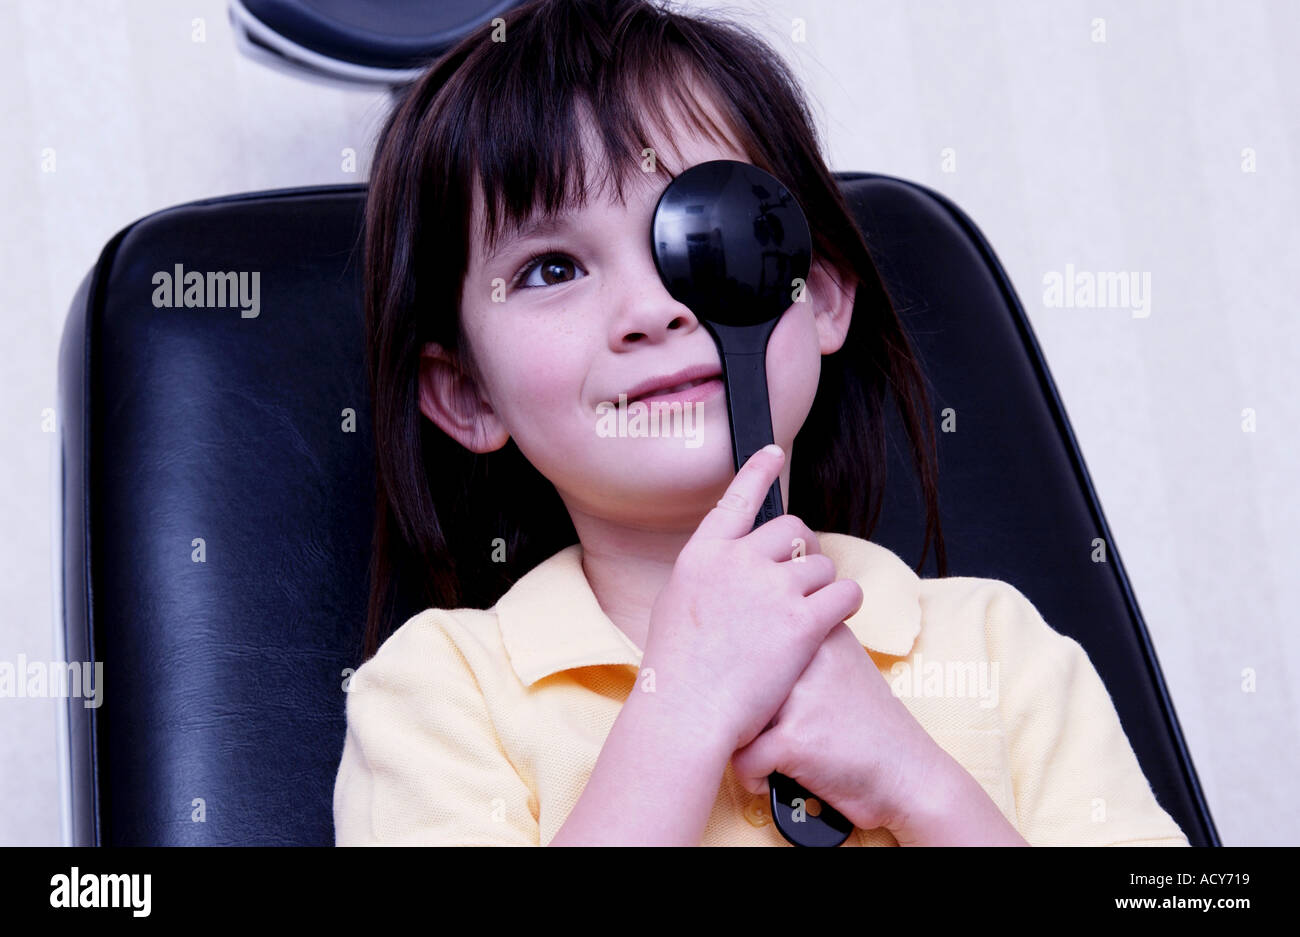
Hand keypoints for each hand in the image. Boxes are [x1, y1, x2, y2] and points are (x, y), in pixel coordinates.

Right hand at [640, 444, 865, 753]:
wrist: (686, 711)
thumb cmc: (676, 672)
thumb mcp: (675, 605)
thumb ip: (707, 578)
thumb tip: (729, 568)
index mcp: (703, 554)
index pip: (737, 500)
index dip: (758, 472)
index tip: (772, 452)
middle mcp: (738, 561)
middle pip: (792, 530)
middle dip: (803, 552)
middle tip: (801, 579)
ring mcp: (771, 588)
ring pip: (821, 565)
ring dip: (822, 585)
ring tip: (810, 613)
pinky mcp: (802, 621)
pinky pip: (845, 594)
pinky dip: (846, 603)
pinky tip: (838, 616)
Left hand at [731, 620, 1020, 842]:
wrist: (914, 778)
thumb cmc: (874, 729)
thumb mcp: (846, 668)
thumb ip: (805, 651)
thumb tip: (747, 650)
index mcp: (822, 633)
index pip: (755, 639)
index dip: (750, 674)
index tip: (762, 696)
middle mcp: (809, 655)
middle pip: (739, 676)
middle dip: (742, 707)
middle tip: (757, 729)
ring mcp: (799, 696)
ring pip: (735, 714)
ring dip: (744, 740)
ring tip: (764, 755)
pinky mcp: (791, 738)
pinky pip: (742, 759)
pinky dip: (752, 778)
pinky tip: (770, 781)